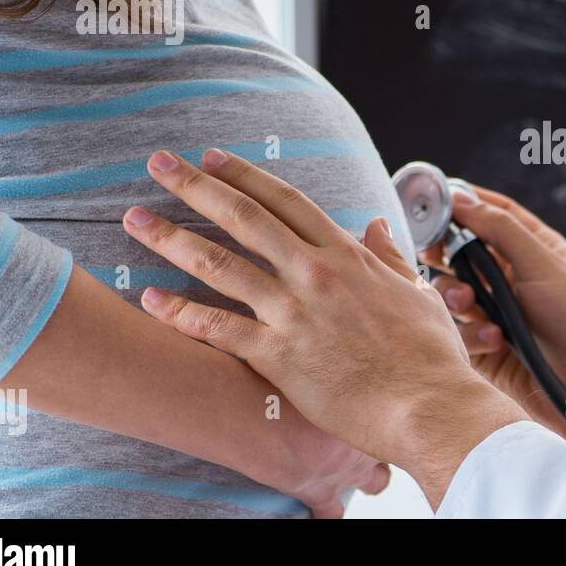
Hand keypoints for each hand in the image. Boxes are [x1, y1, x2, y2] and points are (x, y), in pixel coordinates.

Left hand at [121, 149, 526, 507]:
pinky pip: (218, 329)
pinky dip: (180, 313)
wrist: (428, 407)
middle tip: (158, 165)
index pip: (286, 201)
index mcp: (347, 255)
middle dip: (195, 187)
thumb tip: (376, 225)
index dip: (246, 175)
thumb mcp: (416, 293)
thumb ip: (389, 256)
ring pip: (219, 265)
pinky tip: (149, 299)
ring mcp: (293, 313)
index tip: (214, 158)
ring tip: (135, 220)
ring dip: (171, 239)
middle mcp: (314, 273)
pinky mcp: (278, 356)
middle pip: (244, 218)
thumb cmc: (430, 356)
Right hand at [424, 185, 565, 484]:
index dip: (466, 203)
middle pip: (465, 254)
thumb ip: (500, 229)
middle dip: (447, 255)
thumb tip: (463, 198)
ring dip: (456, 296)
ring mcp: (501, 316)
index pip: (497, 215)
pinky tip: (493, 339)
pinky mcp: (489, 351)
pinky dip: (470, 333)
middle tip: (433, 255)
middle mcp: (516, 281)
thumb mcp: (543, 266)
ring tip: (469, 303)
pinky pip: (461, 333)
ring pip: (455, 294)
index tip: (435, 198)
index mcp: (537, 253)